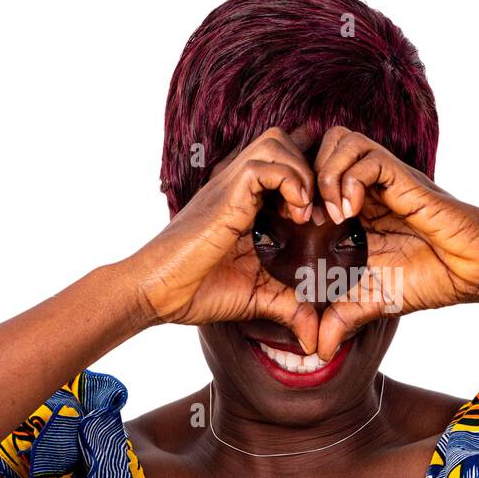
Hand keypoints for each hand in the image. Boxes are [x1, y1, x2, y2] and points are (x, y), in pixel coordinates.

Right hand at [128, 126, 320, 353]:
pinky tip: (297, 214)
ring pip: (279, 142)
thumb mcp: (257, 297)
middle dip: (313, 167)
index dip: (311, 178)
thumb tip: (315, 337)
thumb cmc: (197, 292)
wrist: (156, 294)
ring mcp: (231, 185)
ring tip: (307, 214)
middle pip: (286, 140)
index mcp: (247, 201)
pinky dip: (291, 181)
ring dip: (304, 173)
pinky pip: (266, 164)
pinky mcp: (226, 194)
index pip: (287, 162)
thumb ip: (290, 307)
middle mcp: (240, 186)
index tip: (322, 217)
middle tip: (321, 212)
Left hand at [312, 126, 478, 357]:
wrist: (475, 273)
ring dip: (324, 174)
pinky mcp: (403, 179)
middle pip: (317, 144)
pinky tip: (351, 212)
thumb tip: (316, 350)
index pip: (308, 175)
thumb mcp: (373, 301)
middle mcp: (365, 187)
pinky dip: (349, 179)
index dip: (291, 193)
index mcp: (353, 207)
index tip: (289, 228)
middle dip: (301, 176)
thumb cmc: (430, 278)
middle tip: (304, 217)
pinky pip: (366, 157)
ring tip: (329, 215)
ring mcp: (384, 180)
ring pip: (338, 140)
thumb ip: (341, 318)